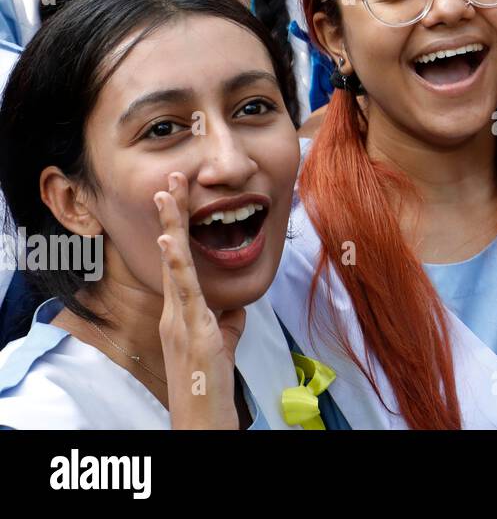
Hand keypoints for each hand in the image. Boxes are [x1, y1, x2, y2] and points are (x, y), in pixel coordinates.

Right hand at [155, 172, 244, 429]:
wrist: (201, 414)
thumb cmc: (209, 380)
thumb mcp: (222, 339)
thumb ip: (225, 317)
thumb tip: (231, 301)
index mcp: (180, 310)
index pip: (178, 260)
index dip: (177, 228)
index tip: (177, 196)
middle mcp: (174, 310)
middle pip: (172, 254)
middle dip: (171, 215)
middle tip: (171, 179)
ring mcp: (180, 319)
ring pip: (175, 265)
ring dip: (171, 228)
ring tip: (169, 196)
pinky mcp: (192, 330)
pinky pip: (184, 293)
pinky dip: (176, 266)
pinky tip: (170, 243)